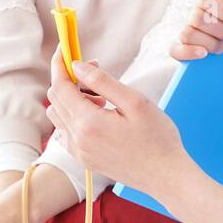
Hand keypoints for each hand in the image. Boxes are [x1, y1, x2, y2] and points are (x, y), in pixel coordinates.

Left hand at [45, 47, 191, 199]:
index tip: (65, 47)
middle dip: (69, 78)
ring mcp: (79, 152)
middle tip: (96, 69)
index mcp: (88, 123)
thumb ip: (102, 82)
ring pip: (58, 115)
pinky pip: (65, 132)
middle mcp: (77, 140)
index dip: (60, 63)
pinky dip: (73, 117)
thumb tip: (77, 66)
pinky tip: (98, 115)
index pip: (60, 85)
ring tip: (101, 97)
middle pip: (56, 98)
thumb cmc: (158, 137)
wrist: (167, 176)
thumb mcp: (135, 102)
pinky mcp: (85, 160)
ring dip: (71, 98)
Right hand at [169, 0, 222, 59]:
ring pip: (187, 34)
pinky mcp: (178, 50)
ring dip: (209, 43)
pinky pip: (175, 51)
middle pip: (197, 19)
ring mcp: (183, 32)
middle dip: (218, 29)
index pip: (206, 0)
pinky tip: (203, 54)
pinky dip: (189, 52)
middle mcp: (190, 15)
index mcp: (202, 2)